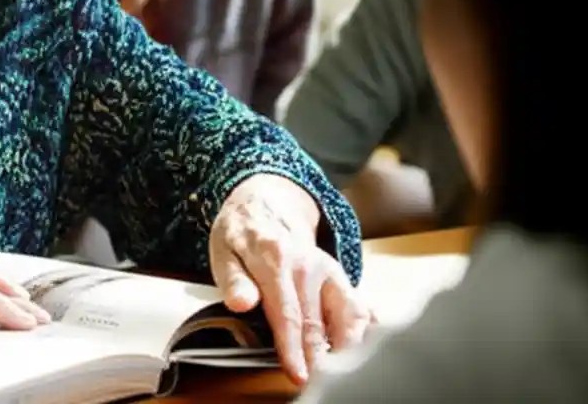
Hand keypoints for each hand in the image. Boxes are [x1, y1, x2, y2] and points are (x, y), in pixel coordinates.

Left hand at [208, 175, 370, 384]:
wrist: (264, 206)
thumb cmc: (242, 236)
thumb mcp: (224, 253)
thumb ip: (233, 280)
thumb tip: (241, 302)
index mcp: (276, 259)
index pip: (288, 313)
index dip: (294, 348)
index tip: (298, 374)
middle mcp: (309, 265)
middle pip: (319, 322)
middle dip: (319, 357)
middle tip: (317, 382)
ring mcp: (329, 270)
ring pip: (348, 315)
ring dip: (346, 346)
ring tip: (337, 371)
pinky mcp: (340, 276)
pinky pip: (358, 305)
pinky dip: (363, 328)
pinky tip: (362, 346)